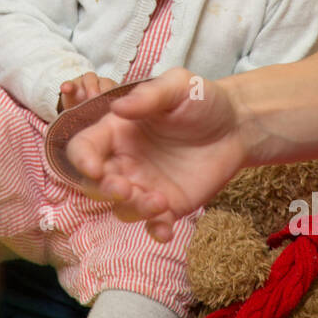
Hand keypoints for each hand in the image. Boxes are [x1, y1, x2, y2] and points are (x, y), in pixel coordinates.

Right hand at [65, 67, 246, 239]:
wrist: (236, 125)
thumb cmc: (201, 100)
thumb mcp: (178, 86)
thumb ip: (149, 95)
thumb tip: (118, 107)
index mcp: (116, 131)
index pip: (84, 148)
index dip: (81, 160)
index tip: (94, 168)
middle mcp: (124, 161)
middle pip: (97, 184)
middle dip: (106, 190)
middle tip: (126, 188)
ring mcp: (144, 185)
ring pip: (123, 208)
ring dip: (134, 209)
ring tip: (160, 202)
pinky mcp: (168, 205)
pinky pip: (154, 224)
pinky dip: (156, 231)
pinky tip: (166, 231)